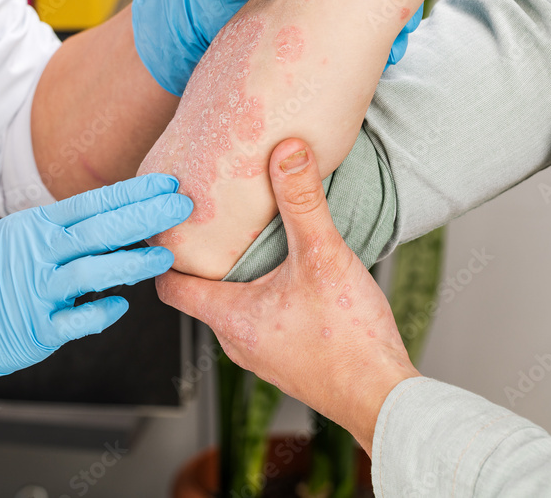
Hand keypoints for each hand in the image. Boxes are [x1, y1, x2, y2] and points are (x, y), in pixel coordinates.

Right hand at [0, 174, 192, 427]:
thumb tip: (107, 218)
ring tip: (165, 256)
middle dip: (146, 215)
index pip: (92, 203)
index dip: (133, 193)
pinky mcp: (34, 329)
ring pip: (93, 271)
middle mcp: (35, 254)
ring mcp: (35, 291)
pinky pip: (77, 319)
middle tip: (184, 205)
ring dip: (134, 262)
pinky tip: (121, 305)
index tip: (168, 182)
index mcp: (33, 227)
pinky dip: (102, 311)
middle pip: (100, 229)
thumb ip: (57, 231)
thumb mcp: (13, 240)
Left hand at [131, 0, 459, 94]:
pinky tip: (371, 78)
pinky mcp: (302, 65)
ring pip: (361, 31)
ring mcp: (312, 30)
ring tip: (396, 50)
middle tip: (413, 19)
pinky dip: (358, 72)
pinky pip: (338, 66)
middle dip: (401, 4)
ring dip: (384, 40)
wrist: (169, 37)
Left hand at [156, 140, 417, 452]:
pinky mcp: (288, 362)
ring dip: (241, 278)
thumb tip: (288, 151)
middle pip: (202, 293)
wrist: (384, 399)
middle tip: (218, 221)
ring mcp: (261, 356)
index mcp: (228, 317)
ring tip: (257, 243)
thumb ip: (303, 201)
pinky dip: (267, 297)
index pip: (171, 286)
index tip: (174, 225)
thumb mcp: (323, 257)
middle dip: (208, 258)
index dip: (166, 254)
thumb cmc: (349, 340)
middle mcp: (236, 341)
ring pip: (235, 308)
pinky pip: (263, 323)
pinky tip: (295, 277)